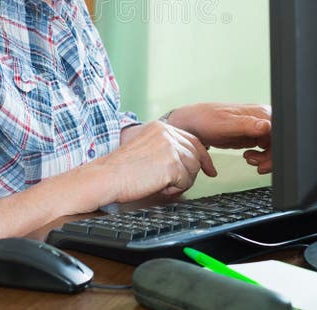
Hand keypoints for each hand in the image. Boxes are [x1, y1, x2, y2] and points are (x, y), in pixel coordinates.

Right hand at [98, 121, 216, 201]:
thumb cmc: (121, 168)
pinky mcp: (172, 164)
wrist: (108, 176)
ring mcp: (170, 148)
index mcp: (160, 127)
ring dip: (181, 182)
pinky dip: (175, 190)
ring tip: (162, 185)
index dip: (202, 156)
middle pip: (196, 154)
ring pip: (193, 169)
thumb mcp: (146, 147)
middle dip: (192, 172)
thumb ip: (166, 148)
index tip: (209, 168)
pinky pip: (186, 181)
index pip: (192, 139)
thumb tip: (188, 160)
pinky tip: (160, 188)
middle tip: (179, 184)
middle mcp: (167, 133)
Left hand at [166, 103, 271, 173]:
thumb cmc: (205, 120)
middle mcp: (261, 118)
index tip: (267, 159)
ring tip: (250, 160)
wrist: (191, 125)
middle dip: (272, 157)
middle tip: (258, 166)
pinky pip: (265, 149)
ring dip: (266, 158)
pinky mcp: (252, 135)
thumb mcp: (226, 125)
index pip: (281, 132)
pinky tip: (248, 157)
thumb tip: (267, 126)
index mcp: (259, 113)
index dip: (277, 148)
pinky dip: (260, 157)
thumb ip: (247, 125)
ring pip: (274, 146)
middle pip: (280, 141)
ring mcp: (257, 127)